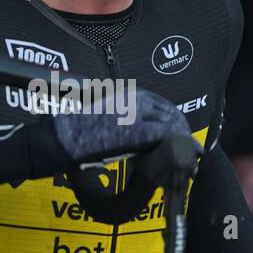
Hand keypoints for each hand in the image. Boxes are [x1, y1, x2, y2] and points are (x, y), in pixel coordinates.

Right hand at [50, 88, 196, 164]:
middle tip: (190, 148)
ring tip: (192, 157)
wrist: (61, 139)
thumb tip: (136, 134)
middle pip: (170, 113)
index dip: (174, 120)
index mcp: (126, 94)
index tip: (180, 134)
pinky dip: (179, 147)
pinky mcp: (136, 131)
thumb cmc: (75, 131)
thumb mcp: (103, 116)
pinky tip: (186, 157)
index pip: (161, 105)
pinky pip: (165, 136)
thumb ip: (121, 119)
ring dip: (184, 141)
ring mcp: (136, 114)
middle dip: (182, 131)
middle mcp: (134, 100)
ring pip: (172, 124)